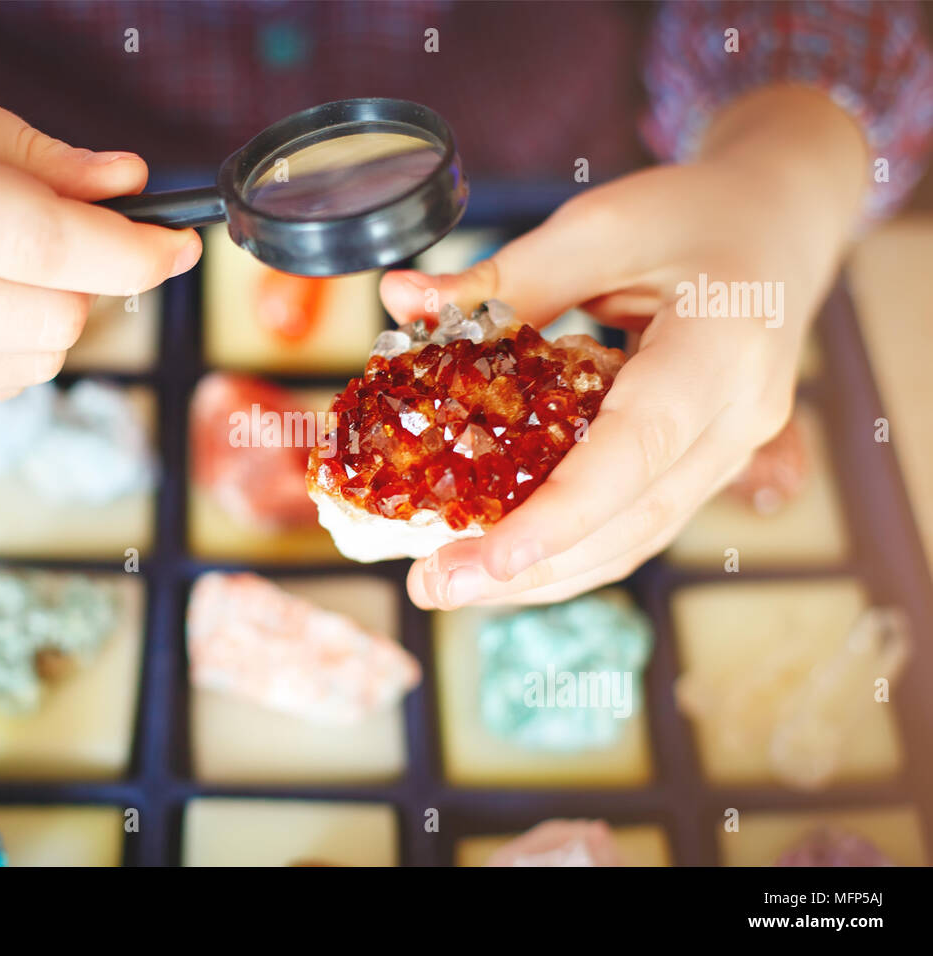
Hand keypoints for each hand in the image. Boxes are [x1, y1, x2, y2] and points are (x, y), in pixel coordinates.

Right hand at [0, 68, 200, 419]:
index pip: (46, 244)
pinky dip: (1, 353)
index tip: (177, 247)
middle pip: (53, 320)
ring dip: (48, 321)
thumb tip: (129, 187)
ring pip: (31, 366)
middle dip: (88, 285)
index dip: (132, 254)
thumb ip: (38, 153)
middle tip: (64, 246)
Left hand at [378, 85, 867, 609]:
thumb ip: (503, 277)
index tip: (486, 561)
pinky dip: (568, 546)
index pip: (639, 447)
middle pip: (635, 520)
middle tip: (433, 586)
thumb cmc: (692, 215)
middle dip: (532, 568)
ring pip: (637, 537)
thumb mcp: (599, 227)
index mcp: (722, 346)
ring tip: (451, 585)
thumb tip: (401, 301)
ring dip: (545, 574)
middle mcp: (737, 416)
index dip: (562, 514)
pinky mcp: (703, 464)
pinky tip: (501, 558)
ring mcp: (730, 451)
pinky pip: (637, 522)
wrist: (777, 224)